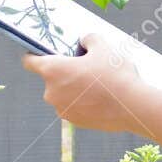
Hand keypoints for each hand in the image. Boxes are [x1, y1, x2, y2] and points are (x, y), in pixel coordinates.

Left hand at [21, 33, 155, 132]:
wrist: (132, 107)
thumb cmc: (114, 74)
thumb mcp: (103, 47)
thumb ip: (89, 39)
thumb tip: (85, 41)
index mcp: (52, 70)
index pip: (29, 61)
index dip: (33, 55)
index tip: (42, 53)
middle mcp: (51, 92)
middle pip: (51, 78)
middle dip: (64, 72)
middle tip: (85, 66)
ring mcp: (62, 109)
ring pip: (63, 93)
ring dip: (74, 88)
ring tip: (97, 83)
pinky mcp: (75, 122)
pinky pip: (74, 107)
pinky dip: (82, 102)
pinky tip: (101, 97)